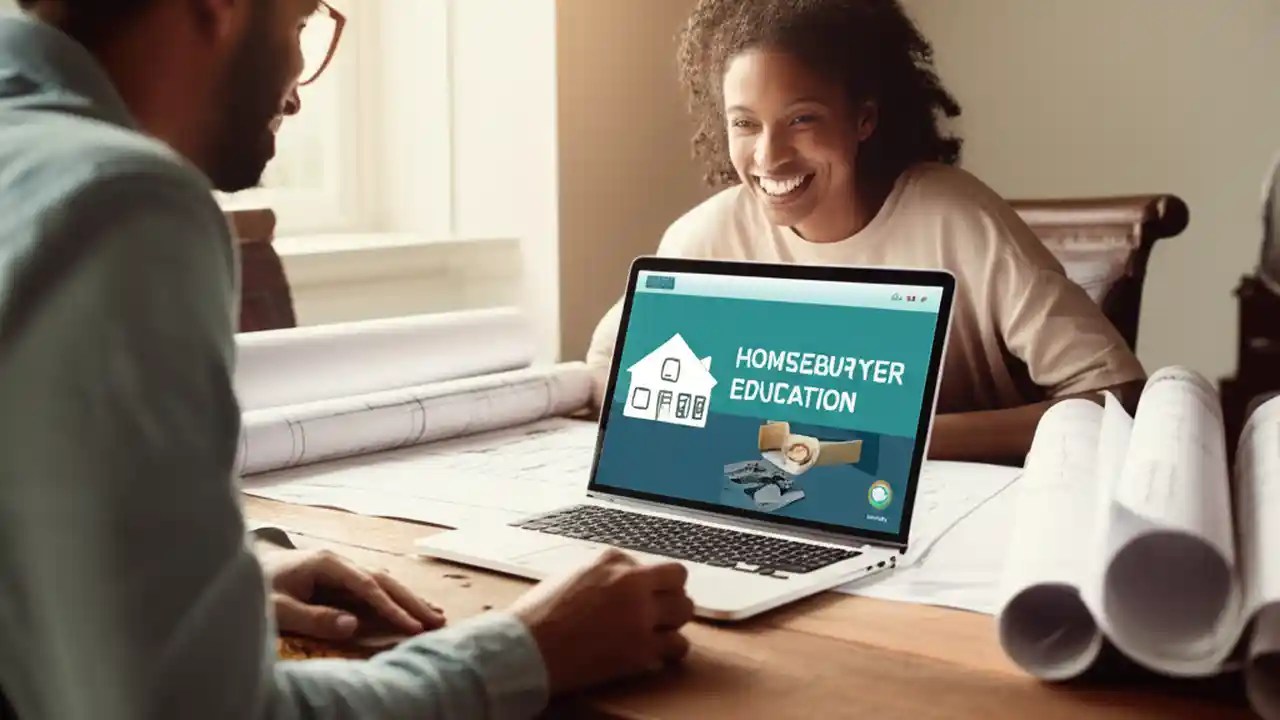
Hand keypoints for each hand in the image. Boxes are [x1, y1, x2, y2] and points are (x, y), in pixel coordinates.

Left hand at [260, 547, 445, 640]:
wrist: (248, 565)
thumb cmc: (262, 586)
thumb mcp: (280, 608)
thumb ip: (315, 617)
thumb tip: (353, 625)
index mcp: (328, 564)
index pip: (367, 586)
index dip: (391, 607)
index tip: (411, 626)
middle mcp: (341, 563)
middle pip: (384, 581)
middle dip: (412, 601)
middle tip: (438, 621)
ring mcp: (344, 570)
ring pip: (384, 583)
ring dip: (409, 600)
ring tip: (436, 616)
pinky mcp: (342, 580)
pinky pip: (375, 589)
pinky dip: (396, 599)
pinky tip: (412, 609)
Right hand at [510, 548, 694, 695]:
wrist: (525, 650)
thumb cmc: (537, 616)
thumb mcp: (570, 576)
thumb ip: (600, 575)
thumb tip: (616, 585)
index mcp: (610, 559)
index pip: (646, 563)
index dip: (643, 581)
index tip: (635, 595)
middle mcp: (631, 581)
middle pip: (677, 577)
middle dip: (670, 593)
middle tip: (658, 610)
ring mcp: (640, 615)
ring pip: (685, 609)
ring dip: (674, 619)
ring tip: (660, 631)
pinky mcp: (642, 649)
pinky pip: (678, 645)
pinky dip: (670, 650)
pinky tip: (657, 653)